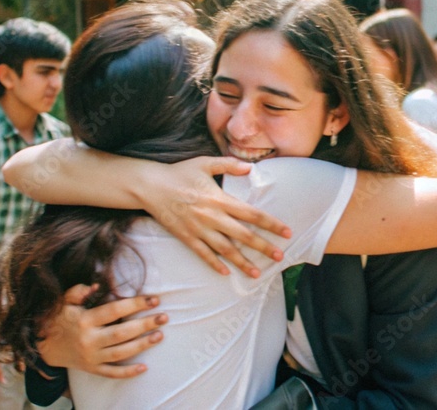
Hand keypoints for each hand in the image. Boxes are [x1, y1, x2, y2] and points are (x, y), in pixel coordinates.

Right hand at [38, 284, 166, 378]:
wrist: (44, 346)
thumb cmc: (59, 318)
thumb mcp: (64, 301)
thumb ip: (79, 291)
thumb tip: (95, 285)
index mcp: (84, 320)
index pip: (114, 310)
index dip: (135, 304)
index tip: (154, 299)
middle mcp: (88, 340)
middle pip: (122, 333)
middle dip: (145, 324)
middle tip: (164, 317)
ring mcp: (91, 357)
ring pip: (121, 353)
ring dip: (142, 345)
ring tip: (160, 336)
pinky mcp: (91, 369)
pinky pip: (112, 373)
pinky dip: (128, 372)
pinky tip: (144, 368)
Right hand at [147, 156, 290, 277]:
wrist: (150, 186)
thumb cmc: (179, 172)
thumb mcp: (205, 163)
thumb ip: (228, 164)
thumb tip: (250, 168)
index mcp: (219, 198)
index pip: (251, 213)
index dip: (270, 223)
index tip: (286, 232)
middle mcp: (211, 216)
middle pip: (242, 235)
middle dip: (263, 247)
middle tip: (279, 257)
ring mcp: (198, 229)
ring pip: (225, 249)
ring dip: (242, 262)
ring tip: (256, 273)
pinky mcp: (186, 237)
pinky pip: (203, 254)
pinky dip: (214, 264)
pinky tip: (226, 273)